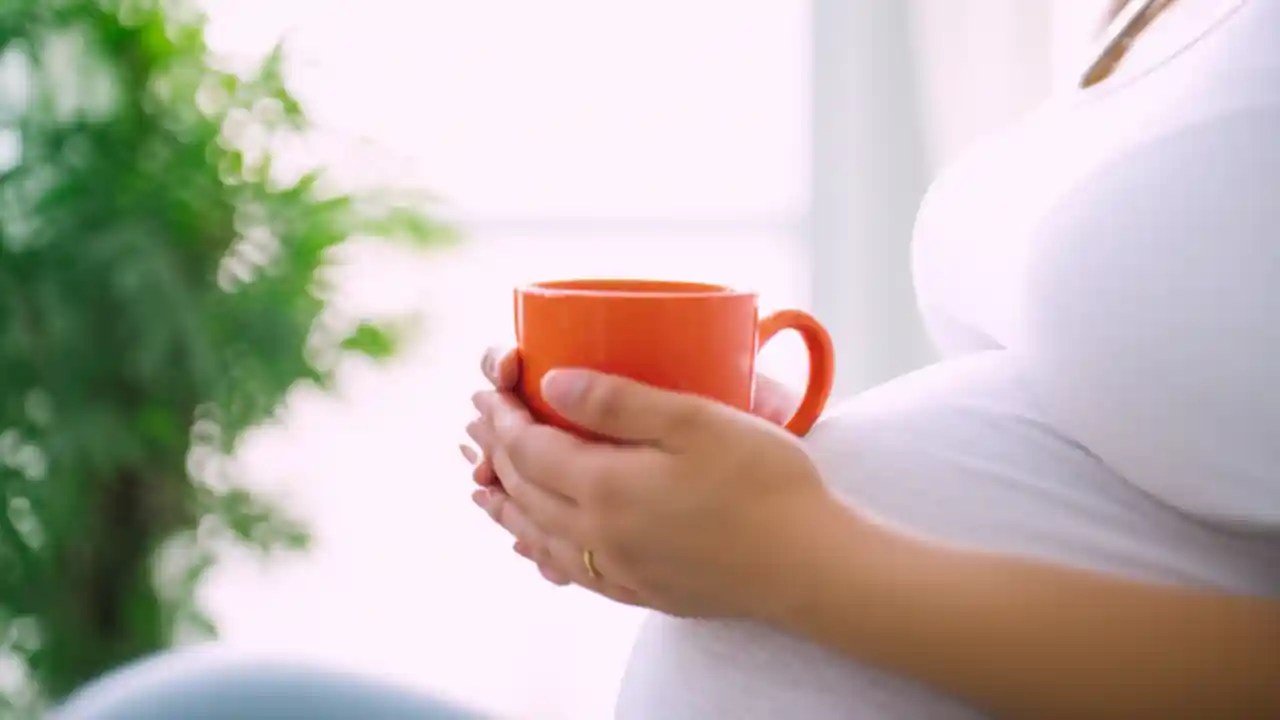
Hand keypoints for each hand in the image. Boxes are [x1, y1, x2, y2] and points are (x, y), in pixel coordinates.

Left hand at [464, 360, 841, 619]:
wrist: (809, 565)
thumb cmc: (763, 483)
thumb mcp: (694, 421)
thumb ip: (618, 400)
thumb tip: (551, 386)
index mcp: (606, 487)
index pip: (528, 450)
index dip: (502, 420)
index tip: (487, 393)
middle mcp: (600, 535)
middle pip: (525, 493)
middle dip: (495, 456)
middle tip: (479, 427)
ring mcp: (619, 569)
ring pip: (538, 538)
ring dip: (506, 509)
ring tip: (483, 491)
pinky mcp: (642, 590)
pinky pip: (570, 571)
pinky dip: (539, 552)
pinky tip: (538, 548)